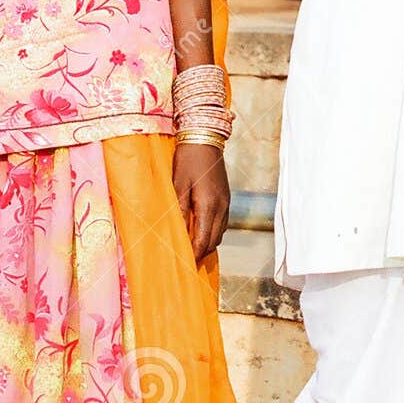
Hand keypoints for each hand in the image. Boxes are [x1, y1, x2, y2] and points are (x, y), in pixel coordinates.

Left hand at [172, 141, 229, 263]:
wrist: (205, 136)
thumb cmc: (187, 159)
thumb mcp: (178, 185)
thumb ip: (179, 211)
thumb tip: (177, 235)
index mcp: (209, 205)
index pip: (203, 241)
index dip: (193, 256)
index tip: (182, 265)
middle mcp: (221, 207)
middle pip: (213, 241)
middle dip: (200, 253)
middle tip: (184, 259)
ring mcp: (226, 202)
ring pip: (219, 233)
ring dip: (207, 242)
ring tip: (190, 246)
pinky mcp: (226, 197)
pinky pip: (222, 223)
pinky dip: (212, 231)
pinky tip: (200, 228)